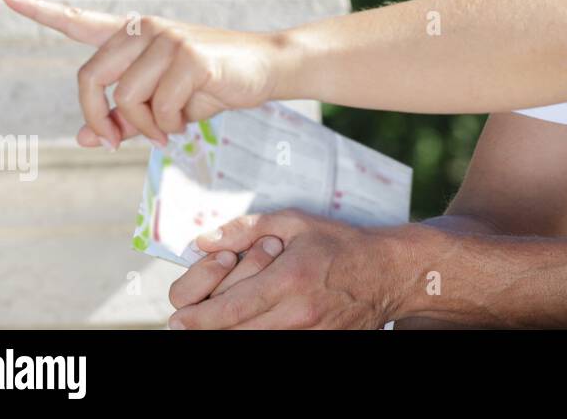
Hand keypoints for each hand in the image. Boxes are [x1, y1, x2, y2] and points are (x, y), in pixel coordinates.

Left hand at [0, 0, 282, 149]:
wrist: (268, 68)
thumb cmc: (215, 84)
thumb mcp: (165, 103)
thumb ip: (123, 118)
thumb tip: (85, 137)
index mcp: (135, 34)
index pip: (80, 20)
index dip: (39, 9)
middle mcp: (146, 29)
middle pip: (89, 78)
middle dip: (99, 117)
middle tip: (115, 142)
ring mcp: (168, 39)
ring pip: (125, 99)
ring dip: (144, 128)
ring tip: (168, 131)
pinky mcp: (190, 56)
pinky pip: (160, 106)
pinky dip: (168, 126)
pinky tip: (185, 123)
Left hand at [167, 210, 407, 328]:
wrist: (388, 273)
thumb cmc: (340, 243)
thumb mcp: (295, 223)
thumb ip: (246, 229)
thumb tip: (203, 241)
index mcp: (288, 280)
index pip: (228, 311)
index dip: (197, 318)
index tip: (178, 318)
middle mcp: (296, 314)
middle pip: (234, 333)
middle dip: (208, 327)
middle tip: (190, 320)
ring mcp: (309, 335)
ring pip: (253, 342)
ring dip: (234, 330)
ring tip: (225, 315)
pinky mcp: (318, 344)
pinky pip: (277, 344)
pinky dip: (260, 333)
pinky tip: (258, 320)